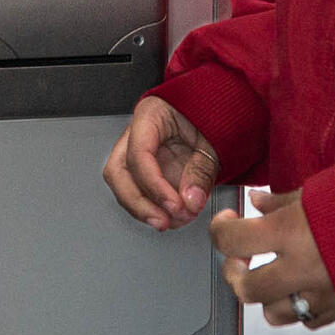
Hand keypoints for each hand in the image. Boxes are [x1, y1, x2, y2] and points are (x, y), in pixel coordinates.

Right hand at [102, 96, 219, 230]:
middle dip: (138, 203)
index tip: (174, 205)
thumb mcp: (214, 139)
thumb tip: (191, 200)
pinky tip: (174, 217)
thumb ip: (202, 170)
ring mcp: (138, 153)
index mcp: (150, 115)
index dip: (153, 185)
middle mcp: (137, 134)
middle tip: (164, 221)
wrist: (216, 112)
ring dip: (145, 210)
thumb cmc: (212, 116)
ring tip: (175, 220)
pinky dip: (154, 208)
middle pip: (118, 173)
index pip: (138, 154)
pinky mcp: (146, 171)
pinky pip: (140, 192)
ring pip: (123, 186)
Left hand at [213, 188, 334, 330]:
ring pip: (272, 313)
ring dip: (266, 294)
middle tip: (239, 256)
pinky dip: (299, 305)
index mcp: (290, 232)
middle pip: (245, 287)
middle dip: (234, 272)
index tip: (227, 222)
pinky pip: (306, 319)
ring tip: (275, 272)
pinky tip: (305, 284)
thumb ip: (279, 201)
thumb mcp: (314, 191)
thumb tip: (255, 201)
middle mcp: (301, 268)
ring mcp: (321, 294)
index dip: (220, 229)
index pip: (231, 240)